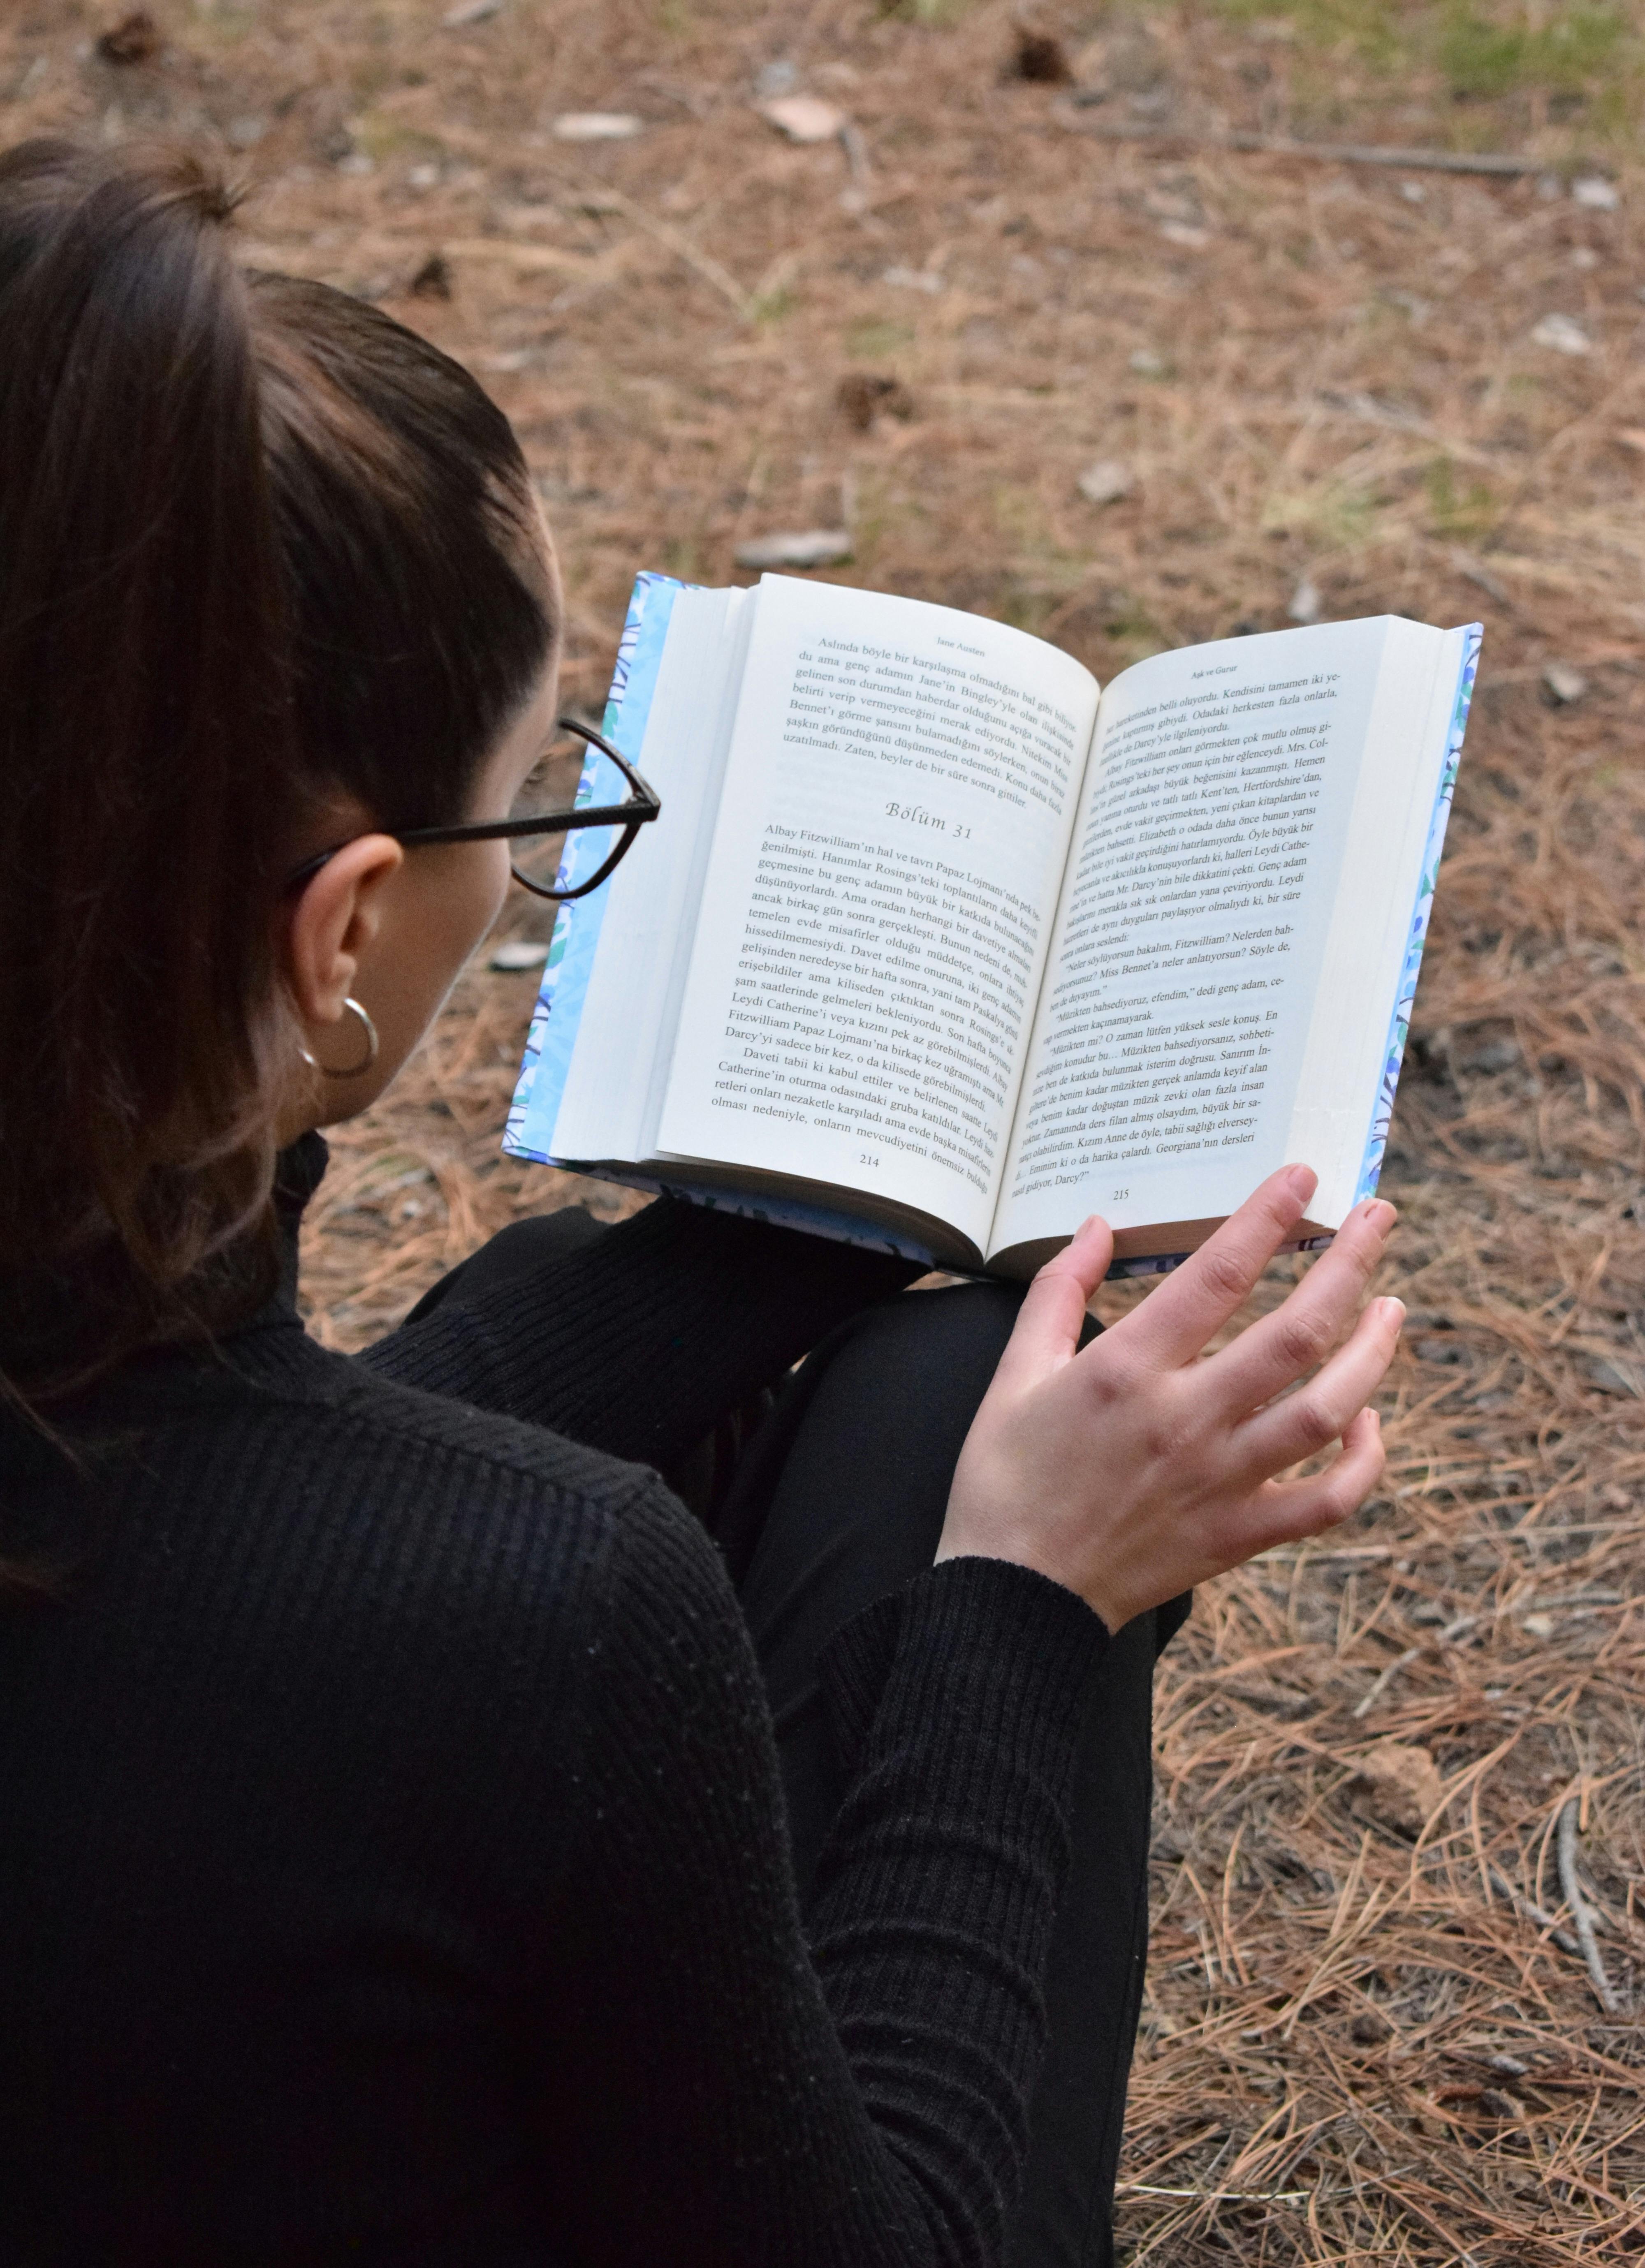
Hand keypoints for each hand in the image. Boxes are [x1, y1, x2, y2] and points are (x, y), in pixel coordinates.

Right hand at [937, 1165, 1402, 1632]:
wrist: (1011, 1599)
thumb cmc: (1003, 1483)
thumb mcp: (1013, 1375)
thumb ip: (1057, 1293)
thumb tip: (1096, 1226)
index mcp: (1126, 1371)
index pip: (1217, 1273)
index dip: (1268, 1216)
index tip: (1304, 1176)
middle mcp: (1186, 1420)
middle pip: (1297, 1330)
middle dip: (1350, 1264)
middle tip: (1379, 1217)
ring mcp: (1221, 1481)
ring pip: (1329, 1409)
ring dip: (1373, 1352)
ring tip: (1392, 1306)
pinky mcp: (1238, 1536)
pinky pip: (1327, 1500)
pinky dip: (1364, 1463)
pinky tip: (1369, 1422)